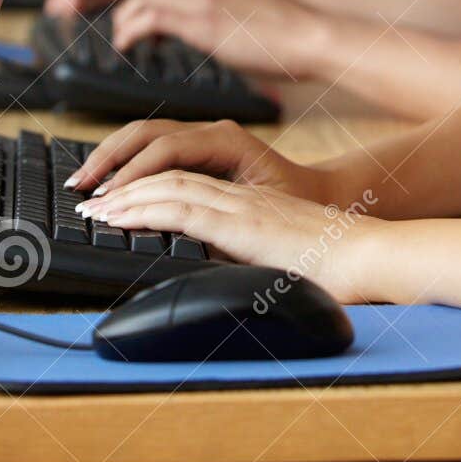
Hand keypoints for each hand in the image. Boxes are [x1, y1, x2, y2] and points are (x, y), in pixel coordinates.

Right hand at [64, 115, 325, 201]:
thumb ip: (219, 217)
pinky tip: (111, 181)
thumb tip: (176, 222)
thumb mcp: (263, 214)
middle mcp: (215, 133)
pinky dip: (127, 160)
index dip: (132, 174)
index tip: (106, 200)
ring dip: (112, 157)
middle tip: (80, 188)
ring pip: (146, 136)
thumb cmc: (301, 209)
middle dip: (109, 159)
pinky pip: (155, 146)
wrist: (329, 200)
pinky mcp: (202, 149)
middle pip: (147, 133)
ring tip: (84, 182)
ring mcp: (207, 138)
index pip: (166, 149)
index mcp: (228, 141)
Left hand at [78, 172, 379, 303]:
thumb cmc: (337, 268)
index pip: (189, 188)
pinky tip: (119, 217)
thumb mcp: (283, 262)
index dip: (149, 192)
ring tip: (94, 209)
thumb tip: (229, 282)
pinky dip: (143, 210)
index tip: (118, 206)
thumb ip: (253, 262)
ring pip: (169, 188)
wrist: (368, 255)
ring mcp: (240, 207)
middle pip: (171, 180)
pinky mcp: (240, 224)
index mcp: (251, 207)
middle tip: (92, 203)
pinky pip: (181, 209)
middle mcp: (241, 199)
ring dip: (125, 197)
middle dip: (127, 189)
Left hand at [109, 0, 324, 79]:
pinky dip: (130, 30)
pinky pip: (151, 15)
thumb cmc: (292, 36)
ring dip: (114, 15)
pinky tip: (126, 45)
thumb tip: (193, 26)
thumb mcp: (249, 10)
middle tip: (66, 5)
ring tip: (113, 37)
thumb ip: (216, 9)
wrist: (318, 38)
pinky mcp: (204, 17)